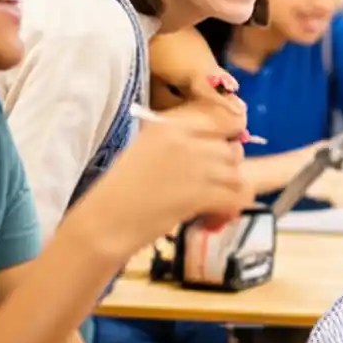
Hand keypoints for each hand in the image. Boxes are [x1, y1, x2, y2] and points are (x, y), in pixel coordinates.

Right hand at [111, 98, 252, 233]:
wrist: (106, 221)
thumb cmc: (120, 190)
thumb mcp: (147, 149)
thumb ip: (180, 143)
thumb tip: (215, 148)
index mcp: (170, 125)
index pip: (221, 121)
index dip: (229, 138)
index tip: (224, 154)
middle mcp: (187, 140)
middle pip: (231, 150)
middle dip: (227, 170)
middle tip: (215, 188)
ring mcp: (197, 166)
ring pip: (237, 174)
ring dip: (229, 192)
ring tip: (214, 206)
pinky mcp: (202, 193)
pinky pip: (236, 197)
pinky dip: (230, 209)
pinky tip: (214, 218)